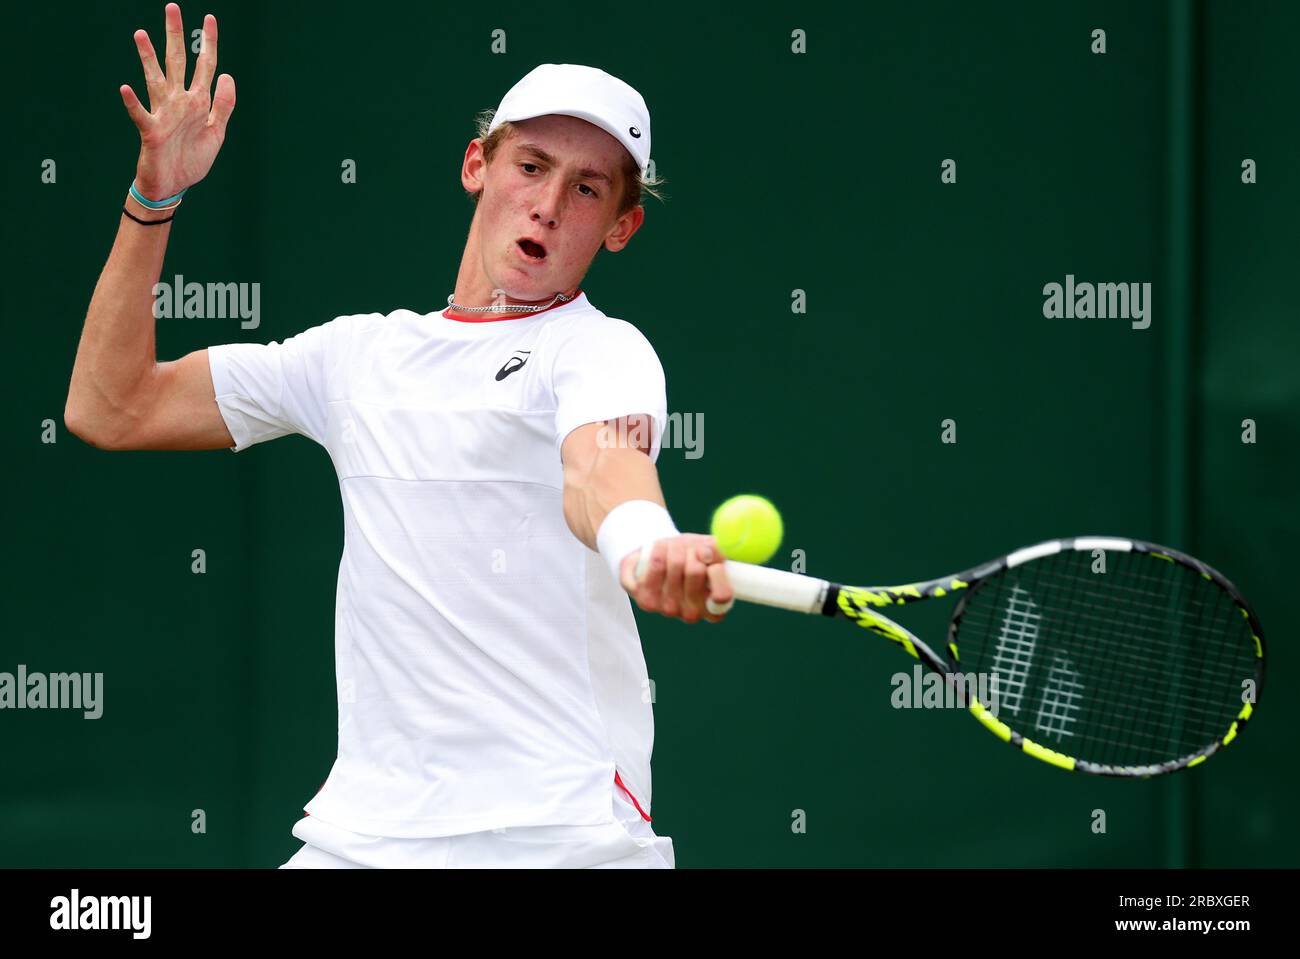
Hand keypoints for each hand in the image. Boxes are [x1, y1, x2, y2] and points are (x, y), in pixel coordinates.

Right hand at [120, 4, 235, 199]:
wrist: (173, 185)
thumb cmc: (192, 158)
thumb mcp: (217, 132)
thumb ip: (223, 105)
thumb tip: (226, 75)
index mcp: (198, 101)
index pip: (205, 65)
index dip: (208, 43)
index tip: (209, 19)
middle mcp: (179, 102)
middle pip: (178, 62)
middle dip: (176, 36)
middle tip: (173, 8)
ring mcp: (164, 114)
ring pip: (155, 80)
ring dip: (148, 58)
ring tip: (140, 34)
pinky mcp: (151, 131)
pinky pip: (140, 114)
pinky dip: (133, 103)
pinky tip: (125, 88)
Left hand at [619, 534, 734, 624]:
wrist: (658, 564)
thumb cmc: (692, 559)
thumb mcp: (710, 553)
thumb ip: (715, 552)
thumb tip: (705, 555)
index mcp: (715, 610)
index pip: (722, 594)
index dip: (717, 571)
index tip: (710, 558)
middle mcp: (693, 614)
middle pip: (695, 570)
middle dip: (693, 550)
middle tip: (689, 548)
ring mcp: (669, 610)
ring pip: (675, 563)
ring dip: (676, 546)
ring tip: (674, 547)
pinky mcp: (647, 601)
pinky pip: (656, 563)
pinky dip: (659, 549)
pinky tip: (659, 551)